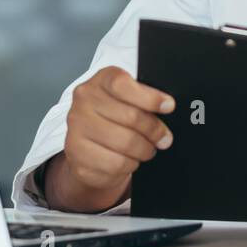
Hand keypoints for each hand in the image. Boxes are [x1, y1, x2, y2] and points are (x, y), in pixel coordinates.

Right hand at [44, 66, 174, 212]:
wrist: (88, 148)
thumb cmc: (112, 119)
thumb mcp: (126, 100)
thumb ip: (143, 98)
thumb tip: (166, 105)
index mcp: (99, 82)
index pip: (122, 84)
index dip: (150, 97)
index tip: (168, 106)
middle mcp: (83, 103)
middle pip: (131, 116)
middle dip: (155, 130)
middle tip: (164, 137)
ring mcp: (77, 129)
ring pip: (126, 143)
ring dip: (144, 150)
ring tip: (146, 149)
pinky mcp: (79, 156)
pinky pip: (116, 163)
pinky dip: (130, 164)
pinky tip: (129, 159)